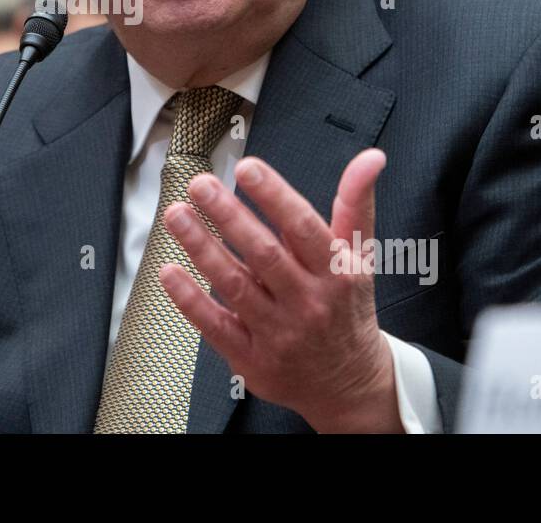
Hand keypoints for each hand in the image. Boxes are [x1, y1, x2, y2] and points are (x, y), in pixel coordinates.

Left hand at [160, 149, 400, 431]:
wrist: (349, 384)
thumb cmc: (346, 308)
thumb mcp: (360, 256)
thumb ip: (356, 204)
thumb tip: (371, 157)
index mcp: (337, 272)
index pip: (303, 227)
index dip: (274, 196)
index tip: (248, 168)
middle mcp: (308, 302)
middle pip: (264, 254)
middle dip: (229, 215)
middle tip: (200, 184)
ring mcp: (279, 333)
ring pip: (235, 285)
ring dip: (202, 247)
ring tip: (177, 215)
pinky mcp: (253, 359)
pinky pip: (216, 326)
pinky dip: (190, 299)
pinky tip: (170, 271)